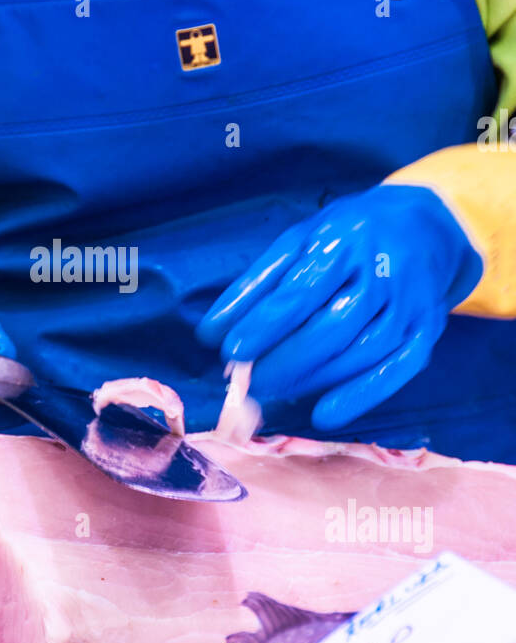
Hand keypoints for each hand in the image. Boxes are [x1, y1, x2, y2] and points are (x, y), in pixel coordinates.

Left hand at [196, 186, 482, 430]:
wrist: (427, 227)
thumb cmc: (349, 236)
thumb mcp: (301, 238)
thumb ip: (259, 283)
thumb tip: (213, 333)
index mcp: (344, 240)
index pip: (301, 291)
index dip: (264, 325)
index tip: (230, 351)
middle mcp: (382, 271)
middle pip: (333, 327)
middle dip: (286, 360)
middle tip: (250, 381)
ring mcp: (410, 303)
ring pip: (362, 351)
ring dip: (313, 379)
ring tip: (273, 391)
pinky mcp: (428, 330)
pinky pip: (397, 369)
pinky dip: (361, 395)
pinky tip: (326, 415)